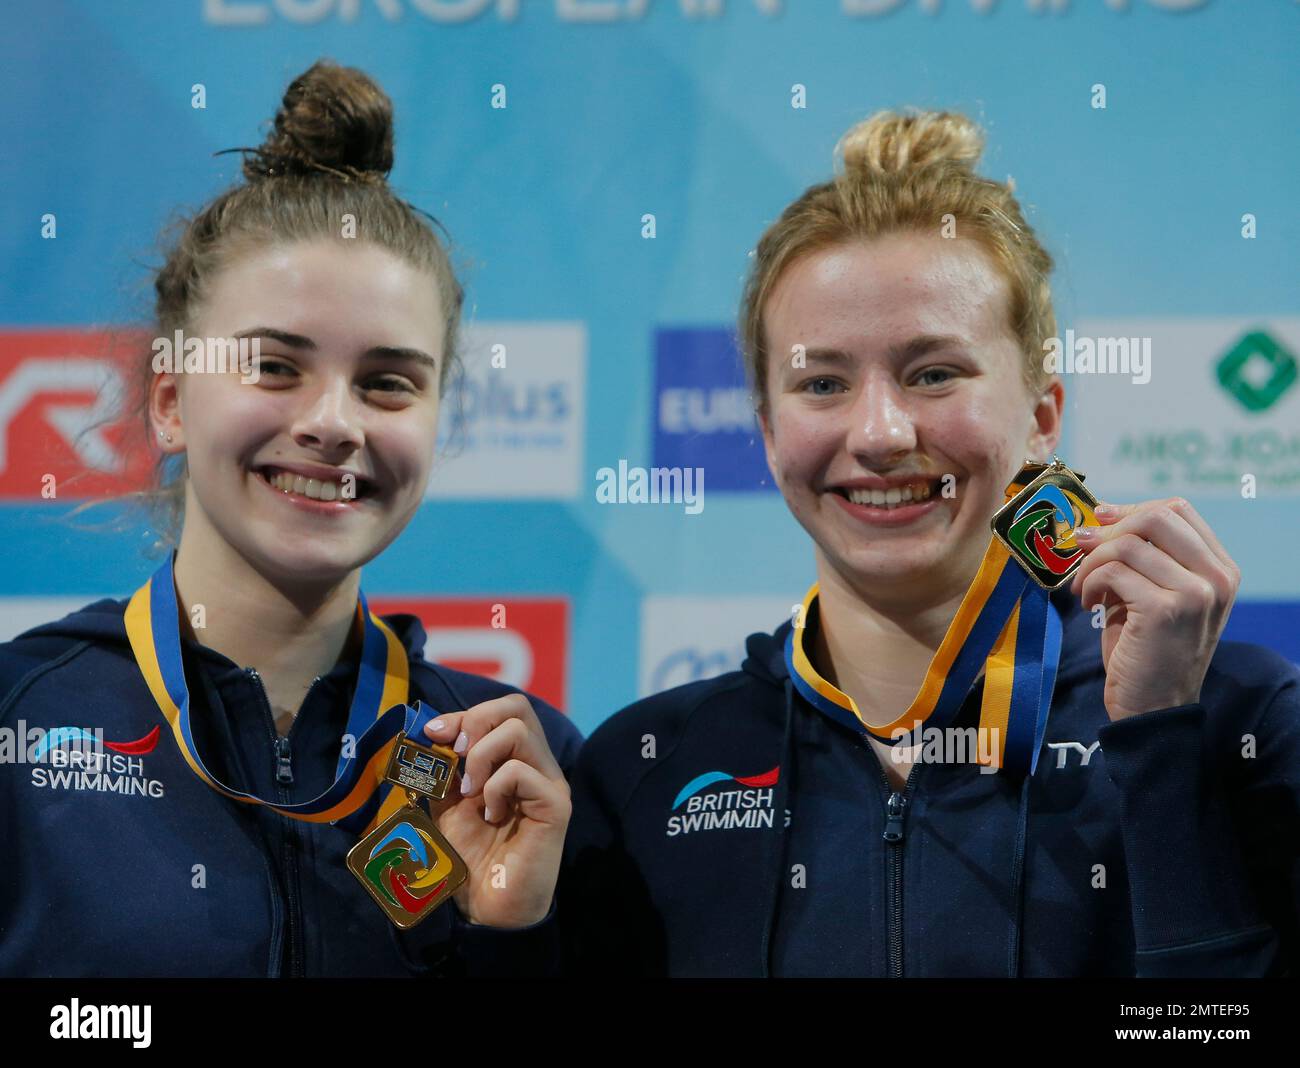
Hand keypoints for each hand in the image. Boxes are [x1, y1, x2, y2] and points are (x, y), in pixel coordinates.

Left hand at [421, 694, 570, 926]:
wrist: (486, 905)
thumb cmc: (470, 854)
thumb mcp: (447, 800)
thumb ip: (445, 764)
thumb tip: (434, 729)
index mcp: (516, 758)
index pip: (504, 708)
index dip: (465, 713)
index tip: (434, 734)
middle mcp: (539, 763)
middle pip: (517, 706)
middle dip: (476, 721)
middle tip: (459, 756)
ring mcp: (550, 782)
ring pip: (519, 731)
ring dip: (482, 757)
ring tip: (472, 792)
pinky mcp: (556, 805)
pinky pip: (521, 772)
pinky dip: (495, 788)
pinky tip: (492, 816)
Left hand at [1068, 497, 1238, 721]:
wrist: (1153, 708)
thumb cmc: (1146, 650)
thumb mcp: (1153, 595)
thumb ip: (1142, 558)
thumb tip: (1099, 516)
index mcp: (1220, 569)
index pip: (1178, 510)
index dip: (1133, 509)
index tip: (1101, 519)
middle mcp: (1216, 578)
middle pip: (1157, 517)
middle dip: (1110, 529)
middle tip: (1083, 547)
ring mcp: (1194, 593)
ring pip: (1127, 545)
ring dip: (1091, 563)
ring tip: (1084, 588)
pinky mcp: (1164, 609)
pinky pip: (1113, 572)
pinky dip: (1089, 583)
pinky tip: (1087, 604)